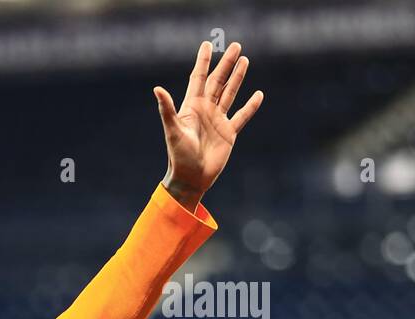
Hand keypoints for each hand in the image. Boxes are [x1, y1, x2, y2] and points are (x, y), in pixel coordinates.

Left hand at [154, 41, 262, 209]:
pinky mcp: (229, 133)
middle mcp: (205, 111)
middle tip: (236, 45)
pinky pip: (242, 116)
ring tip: (245, 60)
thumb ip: (167, 109)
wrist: (191, 178)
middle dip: (226, 64)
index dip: (203, 62)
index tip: (207, 44)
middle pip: (217, 81)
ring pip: (230, 94)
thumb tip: (157, 89)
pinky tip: (258, 94)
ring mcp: (217, 121)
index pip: (198, 78)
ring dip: (237, 78)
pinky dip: (250, 106)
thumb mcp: (173, 130)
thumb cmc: (179, 156)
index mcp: (191, 107)